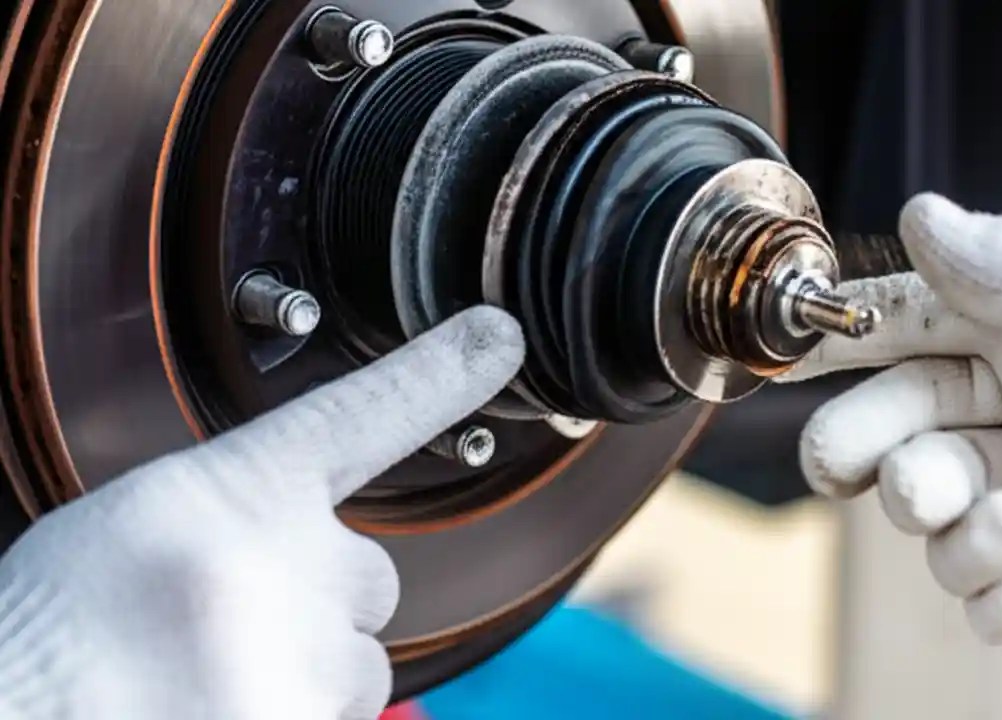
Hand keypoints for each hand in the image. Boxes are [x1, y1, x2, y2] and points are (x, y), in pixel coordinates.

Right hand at [0, 307, 523, 718]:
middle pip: (369, 583)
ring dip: (302, 677)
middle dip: (320, 607)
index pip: (366, 411)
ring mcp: (304, 661)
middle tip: (226, 629)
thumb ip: (245, 520)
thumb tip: (306, 549)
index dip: (440, 372)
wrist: (13, 716)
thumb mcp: (142, 528)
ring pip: (356, 669)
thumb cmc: (60, 631)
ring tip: (203, 686)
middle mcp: (289, 567)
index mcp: (236, 492)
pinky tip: (211, 716)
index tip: (498, 335)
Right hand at [788, 194, 1001, 654]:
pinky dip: (991, 600)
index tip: (790, 350)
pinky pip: (993, 603)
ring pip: (935, 527)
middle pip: (896, 436)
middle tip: (882, 470)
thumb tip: (923, 216)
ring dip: (949, 533)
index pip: (908, 331)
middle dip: (871, 453)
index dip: (842, 341)